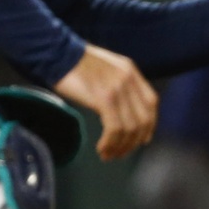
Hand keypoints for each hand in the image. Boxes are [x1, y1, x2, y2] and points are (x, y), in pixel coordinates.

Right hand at [54, 44, 157, 161]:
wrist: (56, 53)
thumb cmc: (74, 64)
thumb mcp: (105, 68)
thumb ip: (118, 84)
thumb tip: (122, 111)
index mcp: (130, 71)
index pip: (151, 102)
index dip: (150, 124)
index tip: (142, 140)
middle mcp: (128, 79)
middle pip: (143, 119)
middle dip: (133, 142)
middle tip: (120, 153)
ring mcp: (118, 88)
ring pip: (130, 128)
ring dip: (120, 146)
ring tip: (108, 154)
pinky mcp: (104, 98)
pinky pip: (115, 128)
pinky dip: (110, 143)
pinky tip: (101, 148)